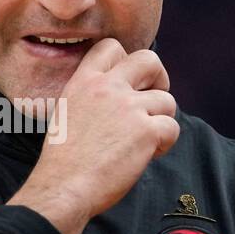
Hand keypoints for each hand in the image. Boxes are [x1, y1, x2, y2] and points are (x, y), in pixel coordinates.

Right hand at [9, 38, 178, 233]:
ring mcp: (129, 107)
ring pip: (167, 100)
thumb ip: (89, 97)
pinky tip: (147, 154)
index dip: (126, 61)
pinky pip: (172, 128)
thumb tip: (116, 98)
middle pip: (149, 59)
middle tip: (153, 101)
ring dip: (162, 120)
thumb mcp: (65, 113)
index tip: (128, 83)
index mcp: (84, 81)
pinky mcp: (146, 131)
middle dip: (159, 78)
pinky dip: (165, 143)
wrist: (63, 186)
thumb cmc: (62, 161)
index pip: (111, 47)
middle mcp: (107, 88)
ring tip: (144, 141)